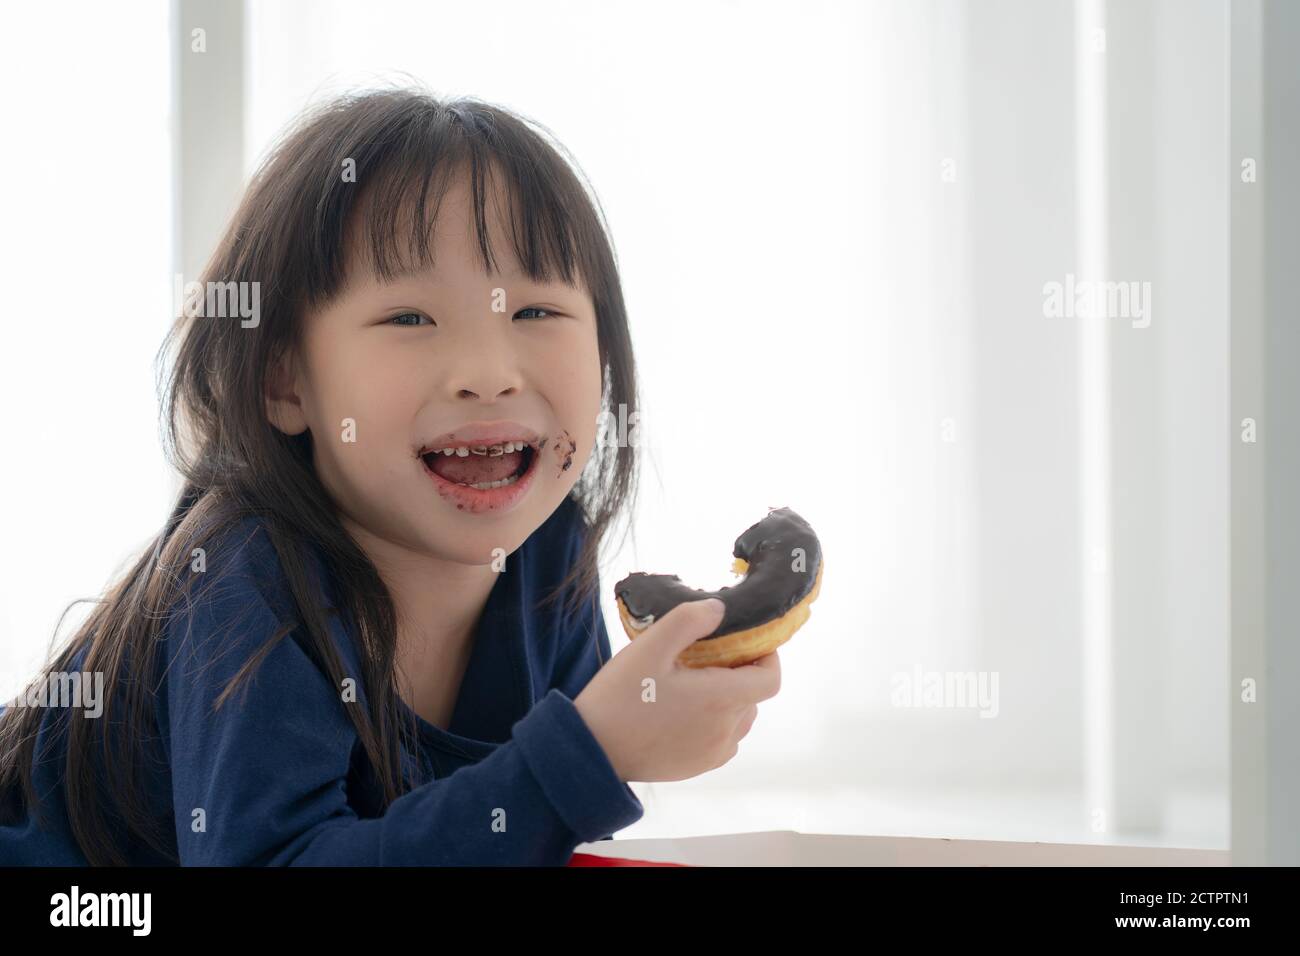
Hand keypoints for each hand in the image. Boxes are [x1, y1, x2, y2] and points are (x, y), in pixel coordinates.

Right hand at [574, 599, 781, 782]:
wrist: (591, 752)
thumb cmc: (619, 698)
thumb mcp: (649, 648)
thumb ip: (688, 621)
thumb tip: (719, 609)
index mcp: (719, 700)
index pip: (770, 679)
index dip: (768, 657)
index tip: (746, 641)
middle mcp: (724, 732)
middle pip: (753, 696)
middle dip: (740, 672)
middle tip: (707, 655)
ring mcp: (712, 754)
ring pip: (739, 719)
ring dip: (728, 698)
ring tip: (693, 681)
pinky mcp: (696, 767)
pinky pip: (722, 739)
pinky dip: (715, 721)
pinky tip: (683, 709)